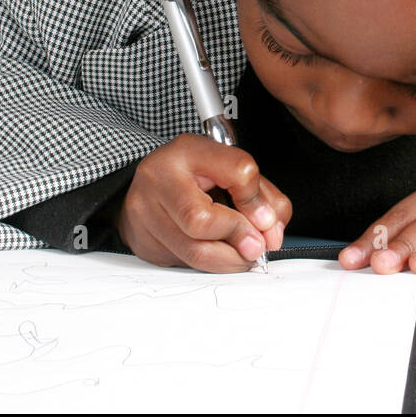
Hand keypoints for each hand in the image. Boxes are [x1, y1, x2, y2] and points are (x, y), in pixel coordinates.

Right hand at [116, 134, 291, 271]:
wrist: (150, 184)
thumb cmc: (193, 174)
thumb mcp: (230, 169)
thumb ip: (261, 196)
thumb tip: (271, 234)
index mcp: (188, 151)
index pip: (237, 172)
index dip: (257, 201)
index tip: (266, 218)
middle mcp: (159, 180)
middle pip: (202, 221)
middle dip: (239, 239)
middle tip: (257, 245)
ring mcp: (145, 214)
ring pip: (195, 253)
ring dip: (230, 260)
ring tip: (242, 254)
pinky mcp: (144, 244)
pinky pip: (185, 264)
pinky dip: (211, 265)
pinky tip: (218, 253)